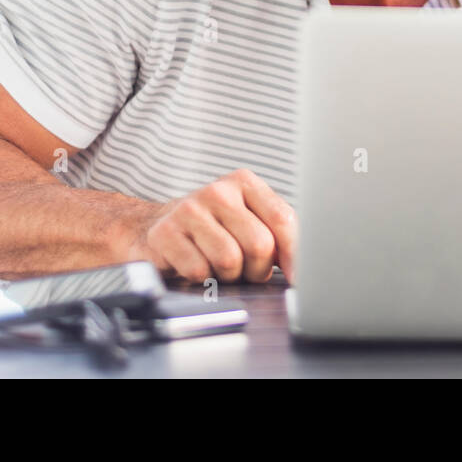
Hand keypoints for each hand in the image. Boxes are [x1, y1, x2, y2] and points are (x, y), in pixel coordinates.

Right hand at [141, 169, 297, 284]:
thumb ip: (278, 233)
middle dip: (258, 269)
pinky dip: (203, 279)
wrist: (155, 226)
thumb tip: (306, 267)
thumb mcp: (247, 218)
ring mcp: (189, 210)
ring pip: (231, 260)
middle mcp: (217, 190)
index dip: (295, 254)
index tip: (297, 278)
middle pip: (260, 244)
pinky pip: (200, 271)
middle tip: (248, 271)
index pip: (282, 219)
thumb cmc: (213, 227)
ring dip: (230, 276)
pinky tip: (197, 265)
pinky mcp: (165, 234)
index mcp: (244, 182)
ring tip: (222, 267)